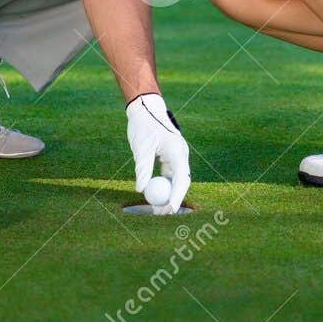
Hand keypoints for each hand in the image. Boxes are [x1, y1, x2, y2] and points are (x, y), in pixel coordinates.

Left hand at [126, 94, 190, 214]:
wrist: (145, 108)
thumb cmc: (144, 125)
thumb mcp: (141, 148)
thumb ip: (143, 168)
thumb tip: (140, 189)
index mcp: (177, 151)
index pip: (181, 178)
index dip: (177, 195)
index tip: (171, 209)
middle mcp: (181, 155)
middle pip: (182, 182)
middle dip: (173, 199)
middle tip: (161, 213)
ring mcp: (177, 156)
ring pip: (176, 180)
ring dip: (168, 194)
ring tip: (155, 209)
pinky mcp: (171, 157)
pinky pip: (170, 176)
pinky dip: (163, 186)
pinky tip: (154, 195)